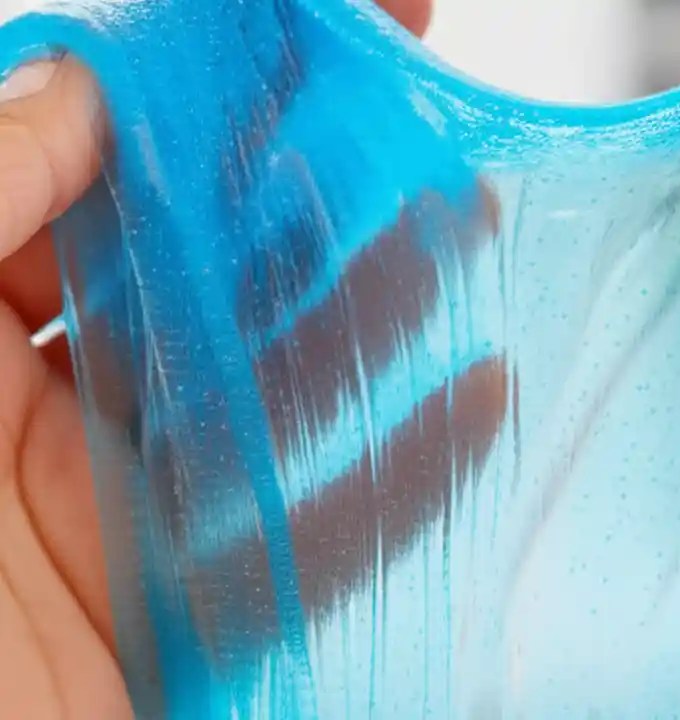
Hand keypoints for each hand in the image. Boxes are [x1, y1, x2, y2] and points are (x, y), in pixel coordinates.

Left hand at [0, 3, 455, 717]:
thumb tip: (83, 89)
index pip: (88, 178)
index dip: (190, 94)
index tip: (298, 31)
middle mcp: (42, 409)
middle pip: (203, 274)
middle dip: (308, 190)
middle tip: (405, 108)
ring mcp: (127, 508)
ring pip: (279, 388)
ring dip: (378, 306)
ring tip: (462, 219)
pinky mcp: (193, 606)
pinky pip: (323, 529)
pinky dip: (410, 468)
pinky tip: (479, 395)